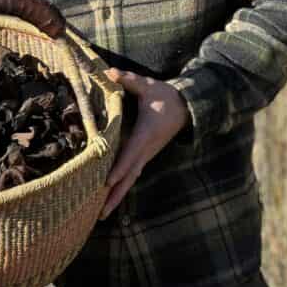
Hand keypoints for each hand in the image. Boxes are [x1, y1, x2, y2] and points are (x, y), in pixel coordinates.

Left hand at [99, 68, 188, 220]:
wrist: (187, 107)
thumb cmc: (166, 96)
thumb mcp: (148, 85)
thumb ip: (129, 80)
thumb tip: (110, 72)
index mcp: (145, 134)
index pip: (130, 153)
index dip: (119, 167)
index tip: (107, 182)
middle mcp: (146, 149)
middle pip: (128, 176)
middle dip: (115, 195)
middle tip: (99, 214)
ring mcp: (146, 155)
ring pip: (130, 179)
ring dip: (117, 196)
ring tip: (101, 214)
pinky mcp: (145, 156)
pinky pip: (132, 174)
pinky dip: (122, 187)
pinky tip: (111, 198)